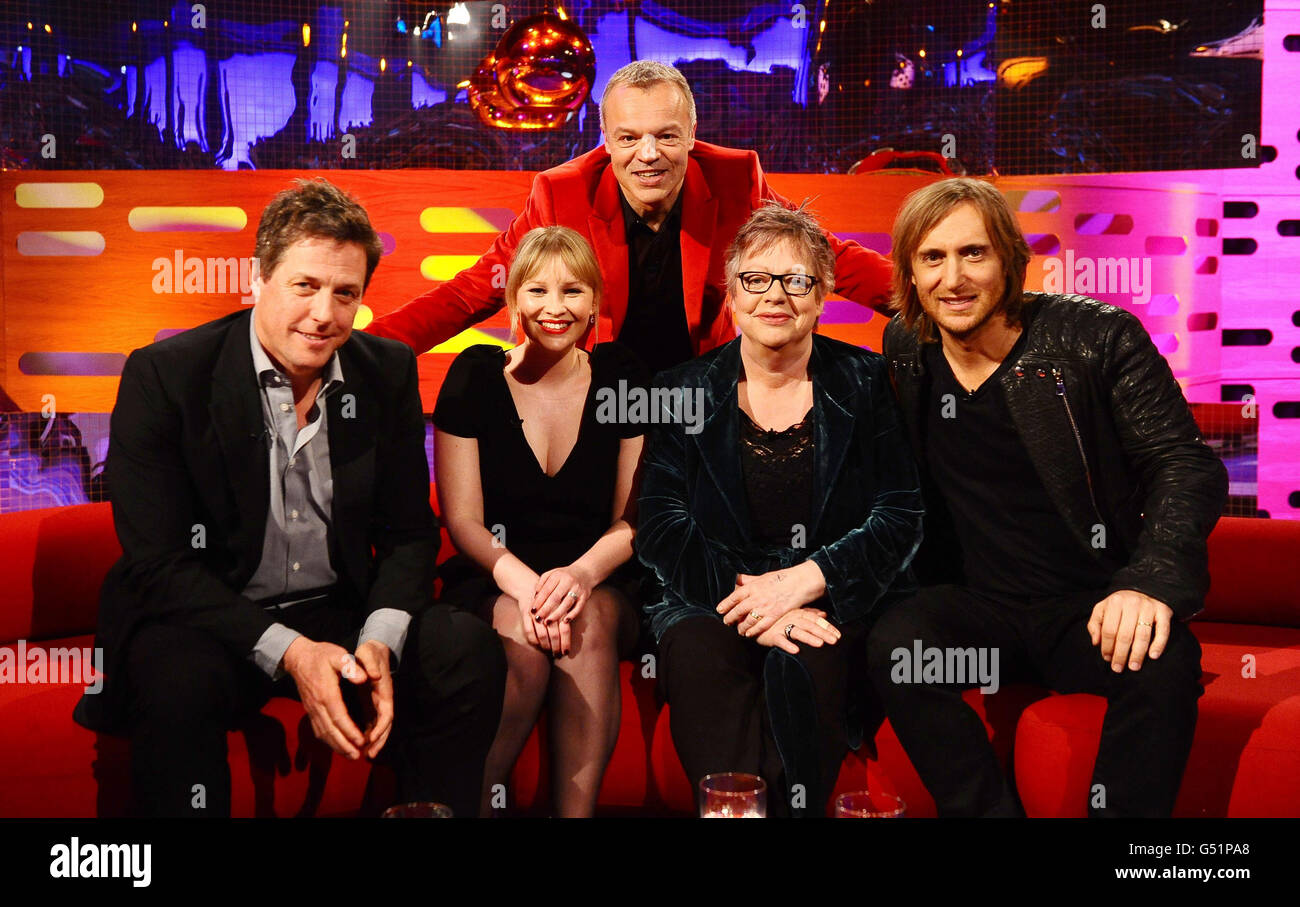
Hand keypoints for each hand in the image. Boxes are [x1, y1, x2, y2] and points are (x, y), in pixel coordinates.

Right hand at [282, 637, 365, 758]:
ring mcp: (312, 709)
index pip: (338, 716)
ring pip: (323, 733)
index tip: (361, 741)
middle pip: (330, 730)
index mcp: (326, 692)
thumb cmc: (321, 655)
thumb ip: (351, 666)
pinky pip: (318, 730)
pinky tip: (338, 746)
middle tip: (357, 756)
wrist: (298, 657)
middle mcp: (317, 705)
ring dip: (336, 746)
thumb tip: (365, 678)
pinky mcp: (310, 711)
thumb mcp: (338, 655)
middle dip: (344, 745)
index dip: (349, 731)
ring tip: (351, 756)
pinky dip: (328, 741)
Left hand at [352, 640, 393, 758]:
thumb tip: (375, 675)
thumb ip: (371, 663)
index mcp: (384, 690)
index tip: (371, 738)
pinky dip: (367, 734)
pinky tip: (359, 743)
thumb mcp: (369, 653)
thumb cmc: (369, 651)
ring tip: (365, 754)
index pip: (386, 713)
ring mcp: (378, 702)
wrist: (373, 648)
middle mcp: (383, 699)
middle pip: (385, 725)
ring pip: (378, 726)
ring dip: (374, 741)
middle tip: (369, 755)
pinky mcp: (371, 703)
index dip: (380, 728)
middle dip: (379, 741)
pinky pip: (371, 722)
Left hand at [530, 565, 592, 656]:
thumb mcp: (552, 574)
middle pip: (555, 597)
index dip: (539, 601)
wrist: (585, 572)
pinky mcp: (585, 596)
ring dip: (556, 614)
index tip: (532, 610)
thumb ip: (542, 583)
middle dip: (545, 609)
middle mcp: (568, 581)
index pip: (546, 590)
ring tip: (548, 622)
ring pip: (566, 603)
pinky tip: (564, 621)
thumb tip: (534, 597)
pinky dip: (572, 614)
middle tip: (537, 619)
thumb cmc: (564, 576)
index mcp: (558, 575)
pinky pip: (579, 607)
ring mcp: (577, 589)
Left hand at [717, 562, 824, 638]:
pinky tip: (748, 634)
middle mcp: (757, 597)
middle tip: (726, 622)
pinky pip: (761, 625)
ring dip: (741, 626)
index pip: (734, 597)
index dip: (725, 604)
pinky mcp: (775, 615)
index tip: (719, 609)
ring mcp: (766, 607)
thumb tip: (738, 579)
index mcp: (753, 586)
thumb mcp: (763, 576)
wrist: (800, 582)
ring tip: (737, 630)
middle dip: (730, 617)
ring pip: (748, 620)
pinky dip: (753, 630)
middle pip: (739, 610)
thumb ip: (750, 580)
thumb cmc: (782, 578)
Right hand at [755, 608, 840, 653]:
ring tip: (820, 644)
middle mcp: (791, 618)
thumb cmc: (777, 617)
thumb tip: (823, 614)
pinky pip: (780, 640)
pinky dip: (787, 645)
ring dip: (809, 638)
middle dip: (823, 633)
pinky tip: (796, 651)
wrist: (754, 619)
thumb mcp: (793, 613)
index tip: (838, 634)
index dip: (827, 626)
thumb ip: (808, 613)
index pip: (815, 619)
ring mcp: (781, 627)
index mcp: (798, 613)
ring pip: (797, 632)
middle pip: (809, 625)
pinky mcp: (771, 636)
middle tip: (835, 640)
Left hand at [1087, 590, 1172, 672]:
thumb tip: (1096, 643)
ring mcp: (1149, 608)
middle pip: (1125, 635)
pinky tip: (1153, 656)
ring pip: (1142, 635)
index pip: (1109, 630)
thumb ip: (1095, 624)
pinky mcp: (1164, 611)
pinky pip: (1163, 631)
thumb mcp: (1103, 608)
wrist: (1146, 587)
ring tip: (1134, 667)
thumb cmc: (1121, 603)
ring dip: (1137, 654)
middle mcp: (1132, 604)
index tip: (1107, 658)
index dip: (1107, 646)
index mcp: (1115, 603)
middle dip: (1121, 654)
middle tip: (1118, 668)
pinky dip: (1158, 644)